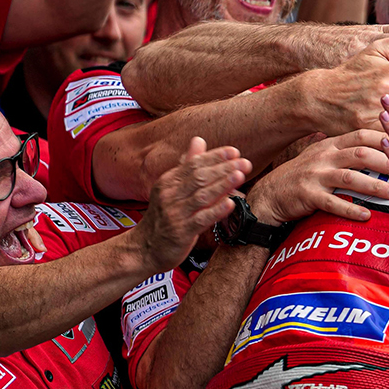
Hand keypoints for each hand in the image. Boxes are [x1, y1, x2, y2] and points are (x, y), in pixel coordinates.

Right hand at [134, 137, 249, 269]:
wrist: (144, 249)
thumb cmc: (162, 218)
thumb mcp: (170, 188)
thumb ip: (187, 165)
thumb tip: (199, 140)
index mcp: (168, 182)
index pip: (194, 164)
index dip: (215, 157)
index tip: (235, 152)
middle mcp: (170, 195)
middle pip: (199, 177)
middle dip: (224, 169)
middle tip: (245, 163)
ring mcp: (175, 213)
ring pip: (202, 196)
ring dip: (222, 185)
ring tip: (240, 176)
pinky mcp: (180, 232)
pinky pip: (201, 219)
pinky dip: (216, 210)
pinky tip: (230, 204)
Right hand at [248, 129, 388, 222]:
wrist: (269, 194)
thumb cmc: (302, 175)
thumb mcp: (321, 154)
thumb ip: (345, 148)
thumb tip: (376, 141)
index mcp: (331, 144)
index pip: (362, 135)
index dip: (385, 138)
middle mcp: (324, 156)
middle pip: (361, 154)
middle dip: (388, 161)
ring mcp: (315, 175)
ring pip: (350, 178)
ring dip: (375, 185)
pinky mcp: (308, 196)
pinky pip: (332, 203)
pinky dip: (351, 209)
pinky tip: (367, 215)